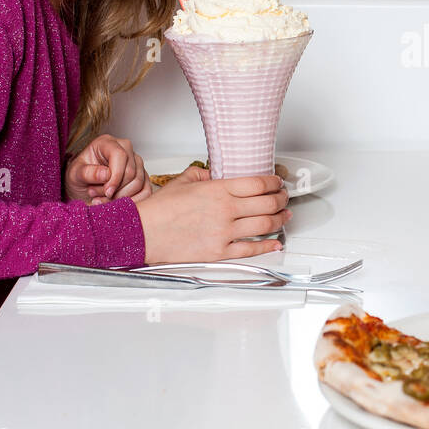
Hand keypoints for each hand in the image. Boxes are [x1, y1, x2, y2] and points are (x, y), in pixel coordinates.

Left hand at [65, 134, 150, 204]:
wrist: (82, 188)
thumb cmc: (78, 178)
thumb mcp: (74, 175)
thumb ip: (88, 173)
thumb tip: (106, 174)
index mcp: (107, 143)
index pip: (120, 155)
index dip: (115, 176)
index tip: (106, 191)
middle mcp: (125, 150)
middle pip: (131, 172)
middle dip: (115, 190)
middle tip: (96, 195)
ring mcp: (136, 163)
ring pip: (138, 183)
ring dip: (120, 197)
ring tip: (101, 198)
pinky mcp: (143, 177)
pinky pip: (145, 192)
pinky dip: (132, 202)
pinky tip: (116, 203)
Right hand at [134, 166, 289, 264]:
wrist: (143, 232)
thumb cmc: (160, 209)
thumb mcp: (183, 181)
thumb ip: (203, 175)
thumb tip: (216, 176)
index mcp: (218, 190)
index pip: (258, 183)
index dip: (274, 182)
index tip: (278, 182)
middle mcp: (225, 210)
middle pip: (267, 203)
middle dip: (282, 199)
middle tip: (285, 197)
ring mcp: (224, 232)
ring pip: (265, 225)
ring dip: (280, 219)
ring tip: (285, 215)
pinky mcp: (219, 252)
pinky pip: (251, 249)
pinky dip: (267, 245)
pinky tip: (275, 242)